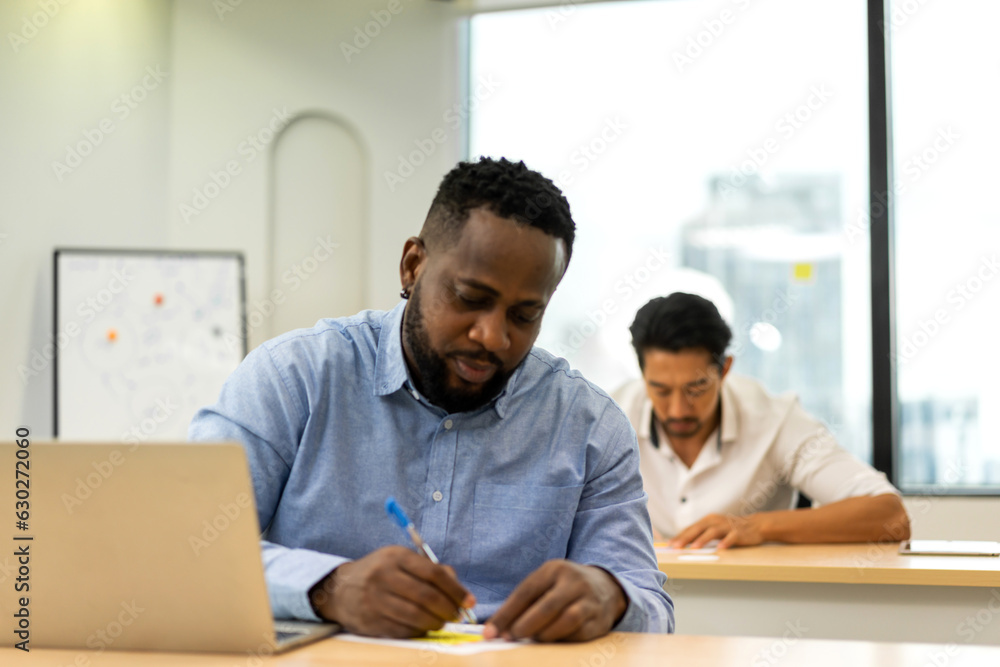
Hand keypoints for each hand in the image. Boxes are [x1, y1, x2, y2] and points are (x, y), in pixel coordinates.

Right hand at [309, 545, 474, 637]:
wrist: (339, 589)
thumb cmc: (380, 573)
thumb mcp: (401, 561)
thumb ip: (431, 570)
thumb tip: (459, 589)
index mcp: (395, 556)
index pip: (433, 573)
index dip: (456, 590)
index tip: (469, 601)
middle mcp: (383, 575)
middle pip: (426, 596)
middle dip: (448, 609)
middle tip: (457, 615)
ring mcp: (374, 599)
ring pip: (415, 616)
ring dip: (435, 623)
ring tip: (442, 623)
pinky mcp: (370, 620)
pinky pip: (402, 630)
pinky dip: (418, 631)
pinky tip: (424, 628)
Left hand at [482, 560, 626, 641]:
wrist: (605, 586)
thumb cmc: (563, 587)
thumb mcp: (545, 583)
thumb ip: (523, 603)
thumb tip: (496, 628)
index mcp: (554, 569)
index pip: (526, 591)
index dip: (506, 613)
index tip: (491, 631)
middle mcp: (574, 582)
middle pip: (547, 606)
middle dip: (525, 625)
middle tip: (511, 637)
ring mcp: (589, 600)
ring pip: (566, 620)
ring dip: (544, 634)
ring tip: (532, 639)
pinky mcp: (599, 620)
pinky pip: (578, 633)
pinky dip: (561, 640)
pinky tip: (551, 641)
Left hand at [670, 513, 763, 548]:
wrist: (754, 525)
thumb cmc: (730, 529)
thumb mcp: (714, 529)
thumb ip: (700, 534)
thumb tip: (683, 544)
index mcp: (707, 520)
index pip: (690, 528)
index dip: (679, 536)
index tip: (669, 545)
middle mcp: (715, 521)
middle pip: (698, 528)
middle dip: (686, 537)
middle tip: (676, 546)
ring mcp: (727, 526)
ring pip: (713, 532)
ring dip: (703, 539)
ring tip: (694, 548)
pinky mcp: (739, 532)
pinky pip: (731, 537)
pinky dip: (725, 542)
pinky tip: (720, 548)